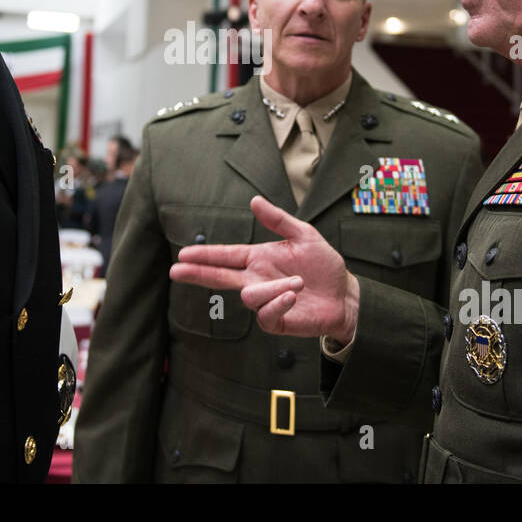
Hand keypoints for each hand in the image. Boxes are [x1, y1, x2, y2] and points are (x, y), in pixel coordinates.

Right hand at [170, 195, 359, 342]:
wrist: (345, 295)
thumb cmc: (324, 266)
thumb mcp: (304, 235)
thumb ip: (278, 219)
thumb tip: (254, 200)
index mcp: (258, 258)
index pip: (225, 255)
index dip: (205, 255)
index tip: (184, 254)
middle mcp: (256, 279)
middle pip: (219, 277)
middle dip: (198, 273)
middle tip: (176, 271)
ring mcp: (264, 301)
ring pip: (249, 296)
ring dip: (273, 288)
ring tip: (298, 283)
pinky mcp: (274, 321)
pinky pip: (265, 314)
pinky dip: (278, 302)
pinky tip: (293, 295)